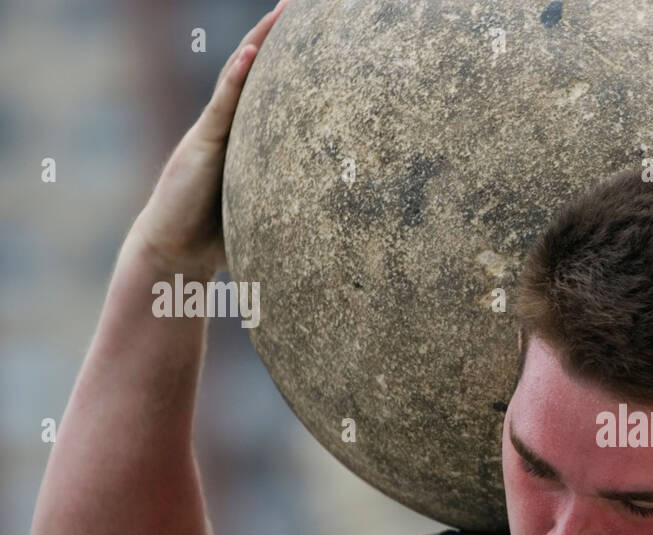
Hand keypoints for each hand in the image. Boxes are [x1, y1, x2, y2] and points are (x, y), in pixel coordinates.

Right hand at [128, 0, 288, 277]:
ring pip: (238, 79)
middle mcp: (227, 128)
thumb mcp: (264, 211)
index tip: (314, 34)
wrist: (173, 253)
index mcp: (244, 141)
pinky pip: (222, 106)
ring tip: (282, 12)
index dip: (289, 63)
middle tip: (301, 5)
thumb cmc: (218, 238)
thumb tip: (340, 212)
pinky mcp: (201, 145)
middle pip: (254, 73)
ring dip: (259, 43)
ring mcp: (212, 132)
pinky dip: (236, 79)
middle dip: (277, 38)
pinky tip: (251, 53)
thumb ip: (290, 199)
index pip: (270, 93)